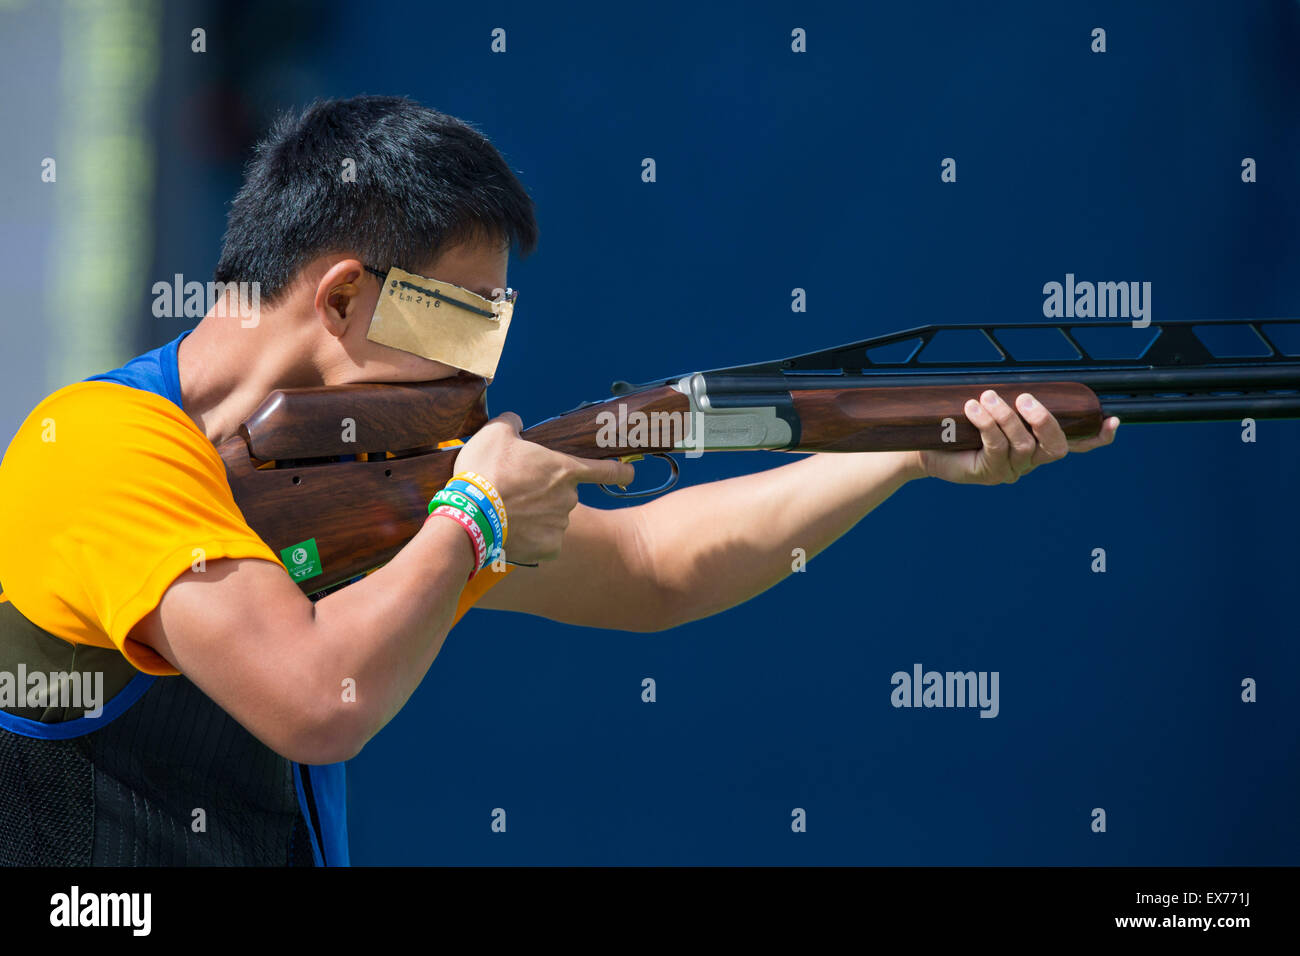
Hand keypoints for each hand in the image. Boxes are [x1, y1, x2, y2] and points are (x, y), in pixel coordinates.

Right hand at [453, 413, 635, 563]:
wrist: (472, 512)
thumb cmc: (485, 470)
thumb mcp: (495, 432)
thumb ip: (511, 422)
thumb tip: (516, 422)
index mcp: (565, 469)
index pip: (606, 471)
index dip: (620, 472)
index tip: (629, 473)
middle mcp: (569, 498)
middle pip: (563, 495)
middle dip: (545, 494)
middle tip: (515, 492)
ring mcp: (560, 524)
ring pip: (551, 518)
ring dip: (536, 516)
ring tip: (506, 512)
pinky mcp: (548, 548)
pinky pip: (543, 541)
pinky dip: (531, 538)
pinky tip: (512, 531)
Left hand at [915, 390, 1118, 484]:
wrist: (926, 445)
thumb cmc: (960, 424)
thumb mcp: (990, 408)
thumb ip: (1010, 398)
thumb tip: (1018, 377)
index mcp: (1037, 444)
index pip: (1074, 443)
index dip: (1096, 436)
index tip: (1112, 420)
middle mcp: (1029, 460)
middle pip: (1055, 447)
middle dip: (1045, 421)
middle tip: (1026, 399)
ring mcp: (1010, 469)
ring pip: (1022, 444)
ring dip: (1006, 417)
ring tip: (987, 397)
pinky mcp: (989, 473)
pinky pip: (996, 448)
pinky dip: (987, 425)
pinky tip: (974, 409)